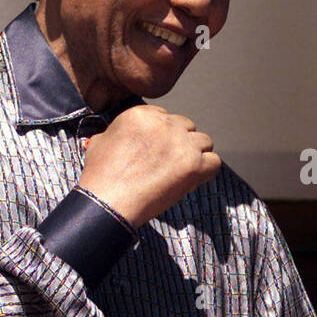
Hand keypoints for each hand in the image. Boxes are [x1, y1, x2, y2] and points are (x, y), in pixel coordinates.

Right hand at [77, 104, 220, 228]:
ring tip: (181, 172)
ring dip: (196, 155)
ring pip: (204, 141)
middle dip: (181, 144)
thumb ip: (120, 131)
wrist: (108, 202)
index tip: (160, 150)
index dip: (165, 136)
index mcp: (142, 114)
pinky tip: (192, 180)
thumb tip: (127, 135)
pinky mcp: (194, 164)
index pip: (167, 118)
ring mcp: (182, 143)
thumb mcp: (101, 140)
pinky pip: (214, 161)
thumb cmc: (102, 177)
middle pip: (187, 127)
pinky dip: (206, 172)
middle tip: (170, 163)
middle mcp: (165, 124)